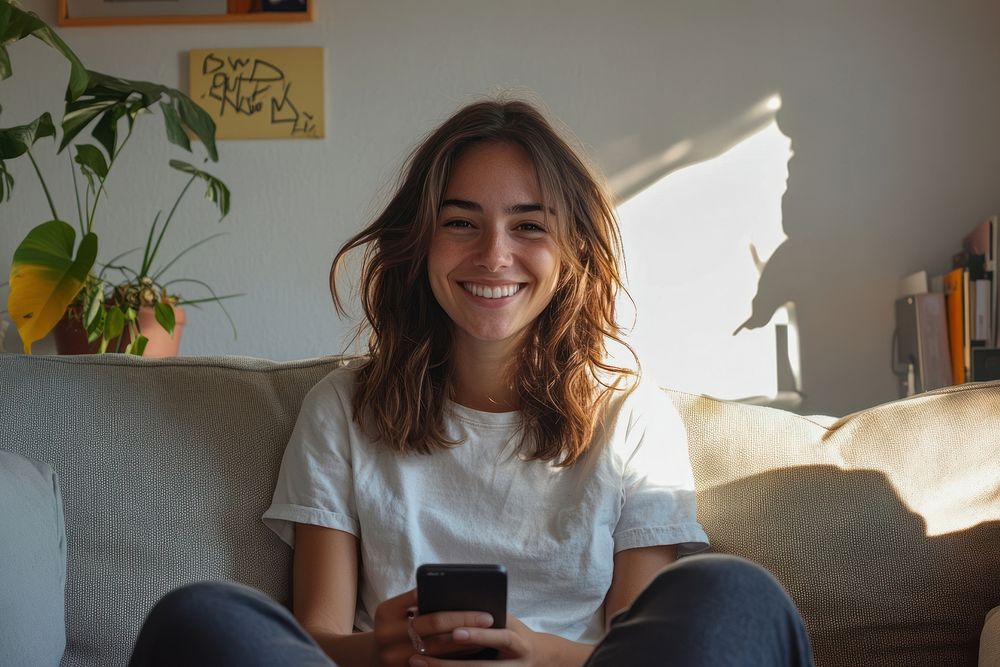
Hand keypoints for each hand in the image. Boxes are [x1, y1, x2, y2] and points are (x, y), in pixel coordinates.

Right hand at [372, 589, 494, 666]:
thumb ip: (418, 601)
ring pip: (438, 648)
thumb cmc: (395, 625)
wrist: (372, 656)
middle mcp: (385, 634)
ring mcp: (392, 657)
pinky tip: (473, 651)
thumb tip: (460, 592)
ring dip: (465, 641)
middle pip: (433, 625)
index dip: (449, 600)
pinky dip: (456, 657)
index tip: (476, 601)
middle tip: (488, 618)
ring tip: (486, 634)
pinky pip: (435, 665)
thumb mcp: (398, 609)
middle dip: (463, 620)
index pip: (424, 601)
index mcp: (385, 611)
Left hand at [406, 615, 544, 666]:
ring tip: (416, 664)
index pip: (500, 639)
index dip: (478, 636)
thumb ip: (488, 616)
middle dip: (447, 664)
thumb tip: (455, 600)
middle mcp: (514, 666)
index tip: (454, 632)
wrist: (541, 660)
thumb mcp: (509, 622)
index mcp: (518, 643)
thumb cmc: (517, 633)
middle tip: (418, 657)